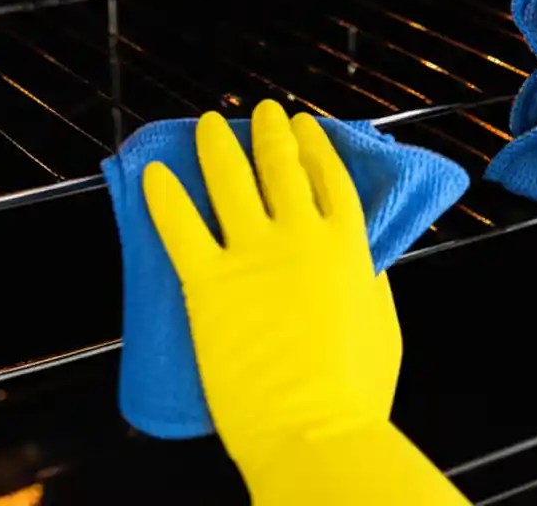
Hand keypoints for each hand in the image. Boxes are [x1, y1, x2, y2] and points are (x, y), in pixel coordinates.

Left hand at [142, 100, 400, 470]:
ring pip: (230, 181)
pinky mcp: (208, 282)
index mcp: (348, 244)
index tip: (305, 125)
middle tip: (262, 110)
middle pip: (282, 166)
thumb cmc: (356, 389)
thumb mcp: (382, 324)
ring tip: (207, 124)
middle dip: (271, 132)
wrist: (312, 426)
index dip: (316, 145)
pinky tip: (154, 173)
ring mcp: (252, 254)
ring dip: (217, 147)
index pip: (329, 177)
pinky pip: (180, 226)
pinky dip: (165, 196)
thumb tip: (362, 260)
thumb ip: (370, 281)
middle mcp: (300, 235)